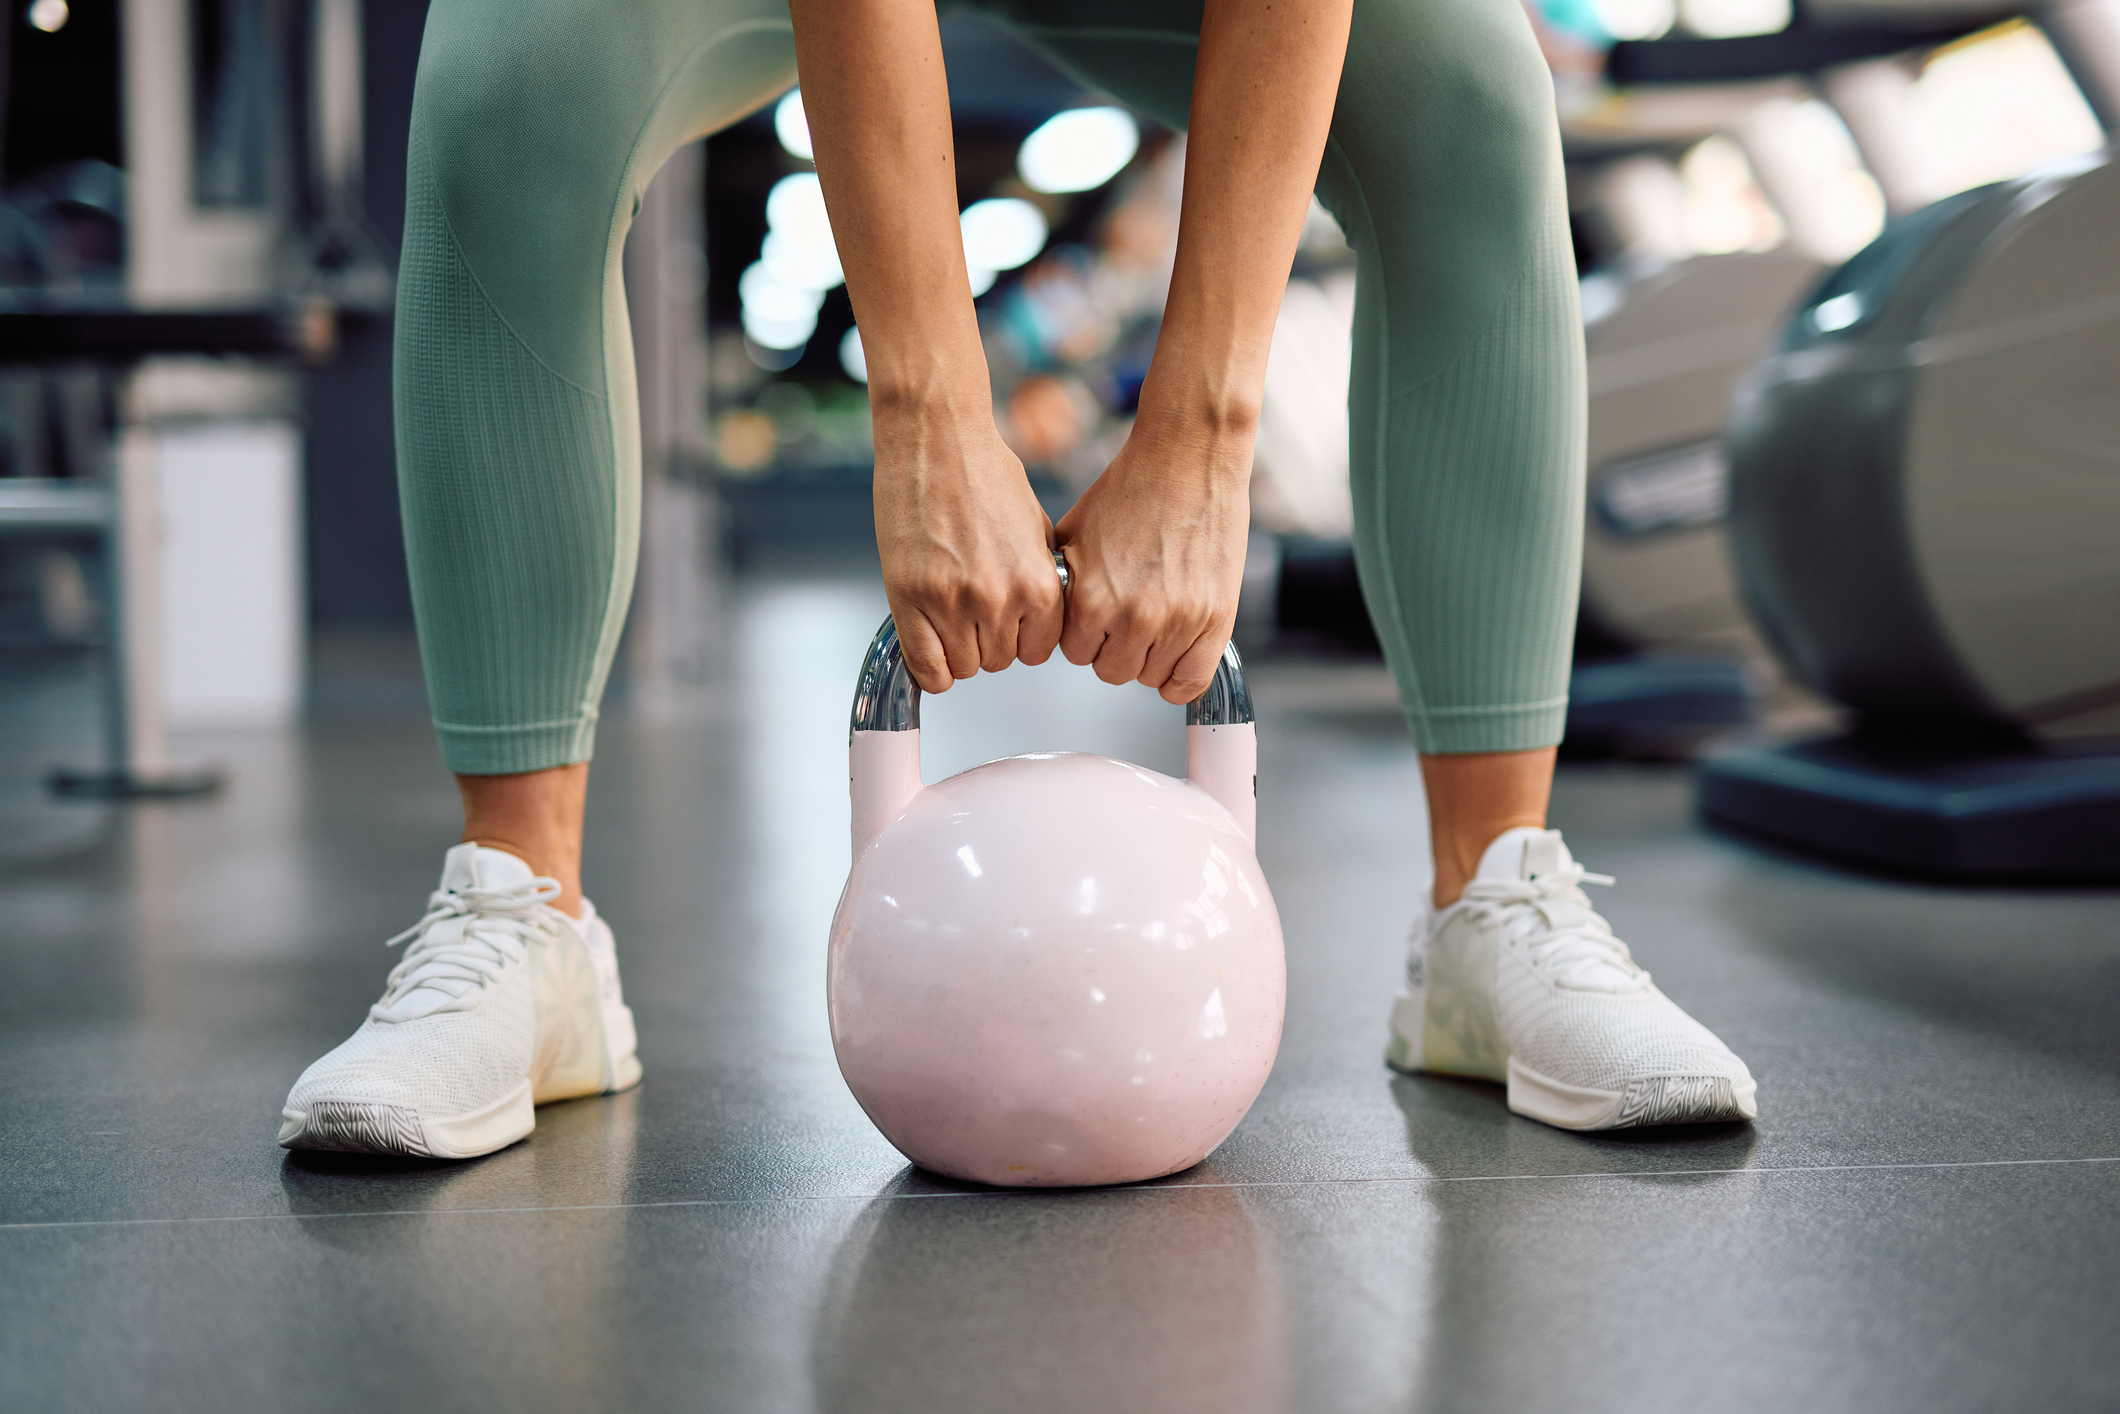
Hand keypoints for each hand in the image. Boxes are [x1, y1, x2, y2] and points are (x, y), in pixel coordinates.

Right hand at [874, 399, 1064, 694]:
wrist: (938, 438)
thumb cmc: (986, 472)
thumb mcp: (1036, 530)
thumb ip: (1039, 581)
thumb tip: (1037, 620)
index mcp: (1039, 584)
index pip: (1036, 652)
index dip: (1019, 639)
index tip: (1006, 624)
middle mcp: (999, 599)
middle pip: (998, 662)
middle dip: (986, 641)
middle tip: (971, 609)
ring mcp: (951, 602)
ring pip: (963, 667)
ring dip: (956, 649)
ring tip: (949, 614)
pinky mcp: (909, 598)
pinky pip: (925, 667)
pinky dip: (929, 667)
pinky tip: (929, 642)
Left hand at [1054, 413, 1251, 704]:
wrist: (1187, 458)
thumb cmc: (1132, 488)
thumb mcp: (1074, 536)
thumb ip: (1061, 587)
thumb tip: (1049, 618)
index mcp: (1093, 600)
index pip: (1076, 652)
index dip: (1086, 632)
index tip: (1099, 614)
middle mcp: (1135, 618)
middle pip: (1113, 670)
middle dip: (1116, 645)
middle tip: (1128, 612)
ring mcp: (1179, 621)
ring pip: (1151, 677)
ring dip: (1150, 654)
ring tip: (1155, 617)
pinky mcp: (1216, 619)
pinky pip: (1193, 681)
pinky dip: (1182, 676)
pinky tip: (1177, 654)